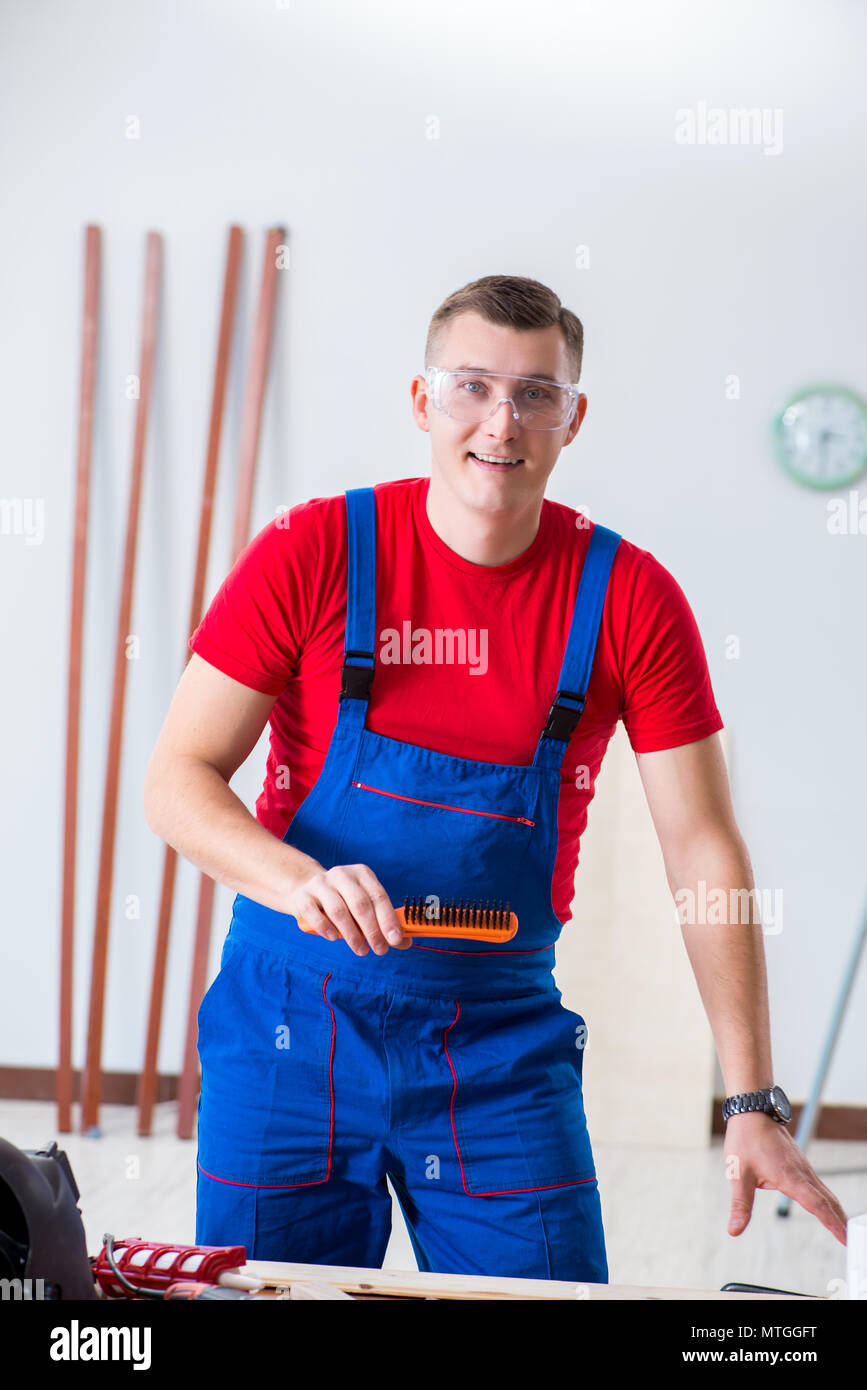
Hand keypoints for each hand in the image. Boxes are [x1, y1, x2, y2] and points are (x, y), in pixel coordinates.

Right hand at [286, 862, 411, 955]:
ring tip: (361, 950)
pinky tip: (334, 938)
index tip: (395, 940)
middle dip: (372, 930)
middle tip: (380, 949)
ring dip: (352, 934)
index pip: (379, 896)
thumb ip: (383, 923)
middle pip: (360, 904)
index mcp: (362, 874)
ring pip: (339, 910)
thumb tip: (405, 942)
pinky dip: (326, 927)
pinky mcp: (303, 896)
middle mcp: (342, 874)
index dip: (388, 919)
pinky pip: (314, 913)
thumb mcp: (365, 906)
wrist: (307, 890)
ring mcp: (321, 883)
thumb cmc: (343, 902)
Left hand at [724, 1111, 847, 1244]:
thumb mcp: (738, 1174)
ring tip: (847, 1230)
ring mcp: (803, 1168)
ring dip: (837, 1212)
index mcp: (789, 1177)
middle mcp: (801, 1172)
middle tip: (852, 1241)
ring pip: (826, 1193)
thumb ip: (740, 1205)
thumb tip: (734, 1229)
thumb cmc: (745, 1139)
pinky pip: (820, 1186)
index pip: (817, 1204)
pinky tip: (829, 1208)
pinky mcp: (800, 1164)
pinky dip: (829, 1201)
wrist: (752, 1112)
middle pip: (828, 1201)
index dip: (832, 1223)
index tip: (846, 1237)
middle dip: (842, 1222)